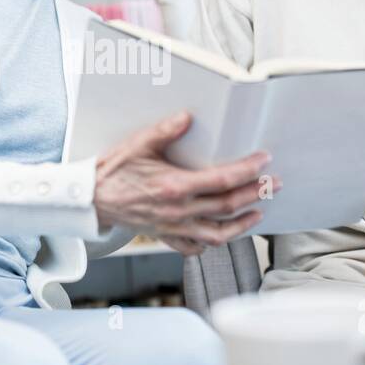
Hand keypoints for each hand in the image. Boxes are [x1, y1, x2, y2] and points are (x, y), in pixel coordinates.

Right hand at [94, 110, 278, 255]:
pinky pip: (195, 247)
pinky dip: (212, 243)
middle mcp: (178, 211)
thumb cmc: (113, 171)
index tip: (263, 161)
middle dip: (255, 194)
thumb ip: (165, 131)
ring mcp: (173, 227)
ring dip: (242, 224)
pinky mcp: (166, 236)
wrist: (91, 199)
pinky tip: (223, 234)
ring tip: (257, 213)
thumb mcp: (138, 144)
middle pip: (227, 206)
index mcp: (174, 186)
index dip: (247, 170)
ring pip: (217, 234)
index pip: (222, 179)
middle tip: (273, 184)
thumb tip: (187, 118)